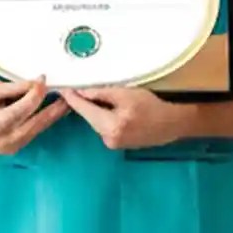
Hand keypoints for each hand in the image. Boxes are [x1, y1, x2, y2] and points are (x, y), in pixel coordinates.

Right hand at [0, 77, 68, 154]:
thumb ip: (12, 88)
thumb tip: (36, 82)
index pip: (24, 108)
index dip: (37, 92)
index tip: (43, 79)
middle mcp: (5, 140)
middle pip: (37, 122)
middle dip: (54, 108)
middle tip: (69, 94)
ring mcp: (10, 148)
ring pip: (38, 129)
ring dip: (52, 115)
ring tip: (66, 102)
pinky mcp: (14, 149)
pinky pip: (32, 133)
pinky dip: (42, 121)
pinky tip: (51, 111)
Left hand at [59, 86, 194, 149]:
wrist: (171, 124)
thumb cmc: (151, 106)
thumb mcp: (125, 94)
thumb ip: (102, 94)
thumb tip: (82, 93)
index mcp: (110, 126)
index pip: (85, 110)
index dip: (72, 99)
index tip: (62, 90)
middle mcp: (108, 139)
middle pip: (90, 117)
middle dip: (85, 103)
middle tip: (78, 88)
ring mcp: (112, 144)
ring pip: (97, 121)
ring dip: (96, 110)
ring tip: (104, 98)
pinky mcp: (117, 144)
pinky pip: (105, 126)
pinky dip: (104, 117)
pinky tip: (112, 109)